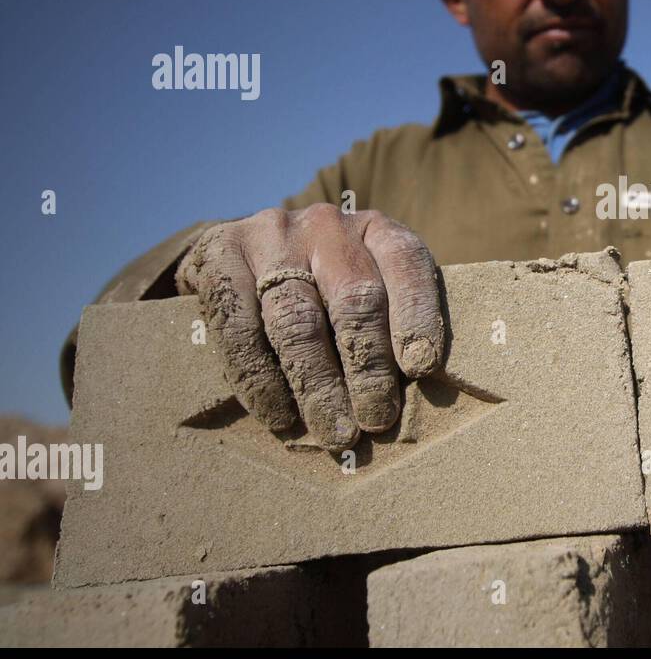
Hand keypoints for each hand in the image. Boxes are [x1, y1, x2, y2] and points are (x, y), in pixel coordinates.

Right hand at [176, 205, 445, 451]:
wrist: (234, 257)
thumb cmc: (321, 292)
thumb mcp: (364, 292)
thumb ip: (388, 329)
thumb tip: (409, 392)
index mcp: (376, 230)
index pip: (407, 263)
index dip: (416, 315)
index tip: (421, 367)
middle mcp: (327, 226)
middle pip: (354, 297)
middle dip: (368, 366)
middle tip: (376, 419)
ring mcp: (271, 235)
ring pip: (298, 319)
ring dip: (317, 385)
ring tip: (334, 432)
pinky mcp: (220, 254)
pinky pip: (240, 327)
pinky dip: (261, 380)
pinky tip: (279, 416)